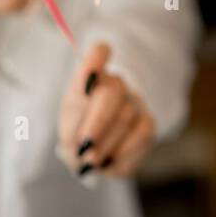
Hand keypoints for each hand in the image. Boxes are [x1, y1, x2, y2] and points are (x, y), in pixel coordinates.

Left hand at [58, 42, 156, 179]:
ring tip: (91, 161)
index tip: (86, 82)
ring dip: (106, 144)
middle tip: (83, 149)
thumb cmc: (77, 134)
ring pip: (125, 117)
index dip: (96, 60)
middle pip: (112, 92)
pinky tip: (109, 163)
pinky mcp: (148, 123)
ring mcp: (135, 102)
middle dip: (97, 123)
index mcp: (90, 78)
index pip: (99, 52)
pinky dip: (122, 154)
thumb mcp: (67, 128)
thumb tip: (89, 144)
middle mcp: (116, 84)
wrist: (92, 153)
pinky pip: (140, 136)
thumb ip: (74, 129)